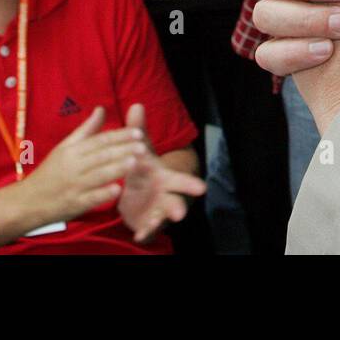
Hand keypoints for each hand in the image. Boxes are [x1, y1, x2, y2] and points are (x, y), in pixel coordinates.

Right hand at [19, 107, 148, 225]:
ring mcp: (74, 186)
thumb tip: (101, 109)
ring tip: (135, 162)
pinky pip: (90, 199)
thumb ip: (86, 130)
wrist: (27, 202)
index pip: (100, 141)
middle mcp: (74, 167)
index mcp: (72, 151)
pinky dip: (103, 194)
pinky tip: (117, 190)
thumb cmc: (50, 172)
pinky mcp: (75, 205)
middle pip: (101, 156)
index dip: (119, 136)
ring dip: (117, 168)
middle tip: (143, 146)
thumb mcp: (65, 148)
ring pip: (98, 176)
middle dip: (123, 150)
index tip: (138, 132)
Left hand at [116, 104, 205, 243]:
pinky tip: (140, 235)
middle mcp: (166, 195)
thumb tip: (136, 105)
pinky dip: (145, 232)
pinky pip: (147, 230)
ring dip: (161, 221)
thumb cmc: (144, 171)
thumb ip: (139, 131)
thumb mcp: (141, 150)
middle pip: (177, 200)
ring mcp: (157, 210)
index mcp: (166, 177)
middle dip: (180, 206)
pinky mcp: (146, 223)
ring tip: (161, 227)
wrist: (137, 194)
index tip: (202, 188)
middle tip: (182, 212)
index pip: (181, 179)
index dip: (191, 183)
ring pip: (163, 217)